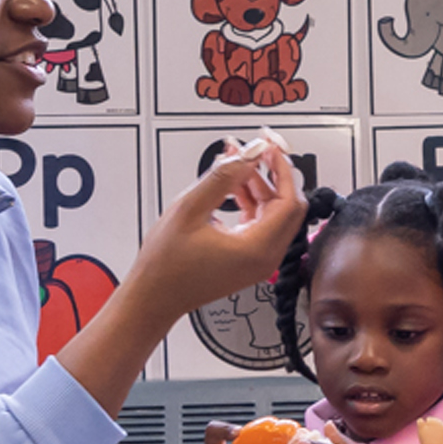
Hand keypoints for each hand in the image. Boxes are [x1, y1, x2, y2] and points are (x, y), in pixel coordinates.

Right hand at [127, 142, 306, 324]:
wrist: (153, 297)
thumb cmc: (166, 265)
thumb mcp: (190, 208)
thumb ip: (223, 176)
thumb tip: (249, 154)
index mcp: (257, 249)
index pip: (289, 200)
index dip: (281, 167)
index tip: (269, 146)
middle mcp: (266, 257)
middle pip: (287, 205)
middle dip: (273, 172)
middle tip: (257, 148)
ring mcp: (259, 259)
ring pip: (273, 212)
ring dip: (259, 184)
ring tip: (236, 161)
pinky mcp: (249, 258)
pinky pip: (260, 222)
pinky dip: (251, 200)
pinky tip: (233, 184)